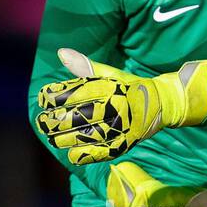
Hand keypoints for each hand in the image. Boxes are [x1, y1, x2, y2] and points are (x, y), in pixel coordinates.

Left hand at [36, 48, 206, 163]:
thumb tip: (61, 52)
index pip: (73, 92)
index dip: (53, 96)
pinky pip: (101, 152)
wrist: (164, 103)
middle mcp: (112, 106)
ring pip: (84, 136)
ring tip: (53, 138)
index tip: (43, 98)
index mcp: (108, 87)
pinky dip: (84, 154)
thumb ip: (85, 66)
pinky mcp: (125, 143)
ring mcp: (119, 126)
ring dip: (64, 139)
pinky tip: (72, 153)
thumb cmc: (132, 86)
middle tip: (42, 123)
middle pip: (75, 116)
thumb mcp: (110, 73)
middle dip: (54, 121)